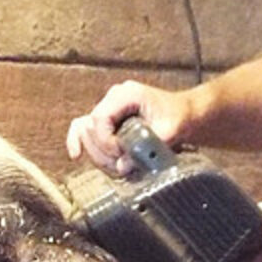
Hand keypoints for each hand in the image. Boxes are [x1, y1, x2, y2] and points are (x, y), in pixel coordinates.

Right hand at [65, 80, 188, 173]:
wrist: (185, 114)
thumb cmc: (179, 118)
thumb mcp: (170, 131)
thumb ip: (147, 148)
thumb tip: (122, 166)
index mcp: (126, 94)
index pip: (100, 118)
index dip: (106, 141)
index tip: (122, 154)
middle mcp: (112, 98)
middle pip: (90, 128)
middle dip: (103, 151)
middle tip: (122, 165)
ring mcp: (108, 108)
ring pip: (87, 133)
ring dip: (98, 154)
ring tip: (117, 166)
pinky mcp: (107, 120)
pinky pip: (83, 129)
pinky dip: (78, 142)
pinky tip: (76, 156)